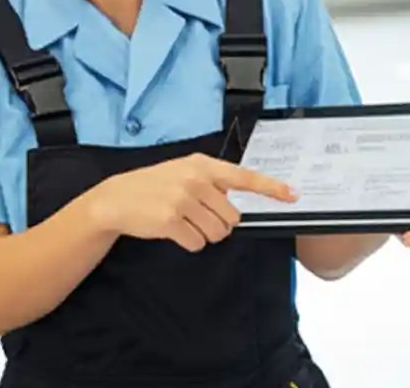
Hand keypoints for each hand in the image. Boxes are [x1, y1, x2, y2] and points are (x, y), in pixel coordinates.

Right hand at [86, 153, 296, 251]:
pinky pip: (197, 243)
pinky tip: (173, 231)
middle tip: (198, 218)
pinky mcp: (170, 220)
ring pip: (217, 233)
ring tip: (184, 222)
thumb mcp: (183, 172)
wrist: (117, 199)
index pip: (244, 176)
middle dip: (220, 224)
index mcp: (202, 165)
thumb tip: (236, 205)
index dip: (271, 188)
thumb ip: (211, 183)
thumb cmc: (155, 186)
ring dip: (204, 235)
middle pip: (232, 217)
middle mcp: (195, 179)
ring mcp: (182, 199)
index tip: (293, 195)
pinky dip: (189, 242)